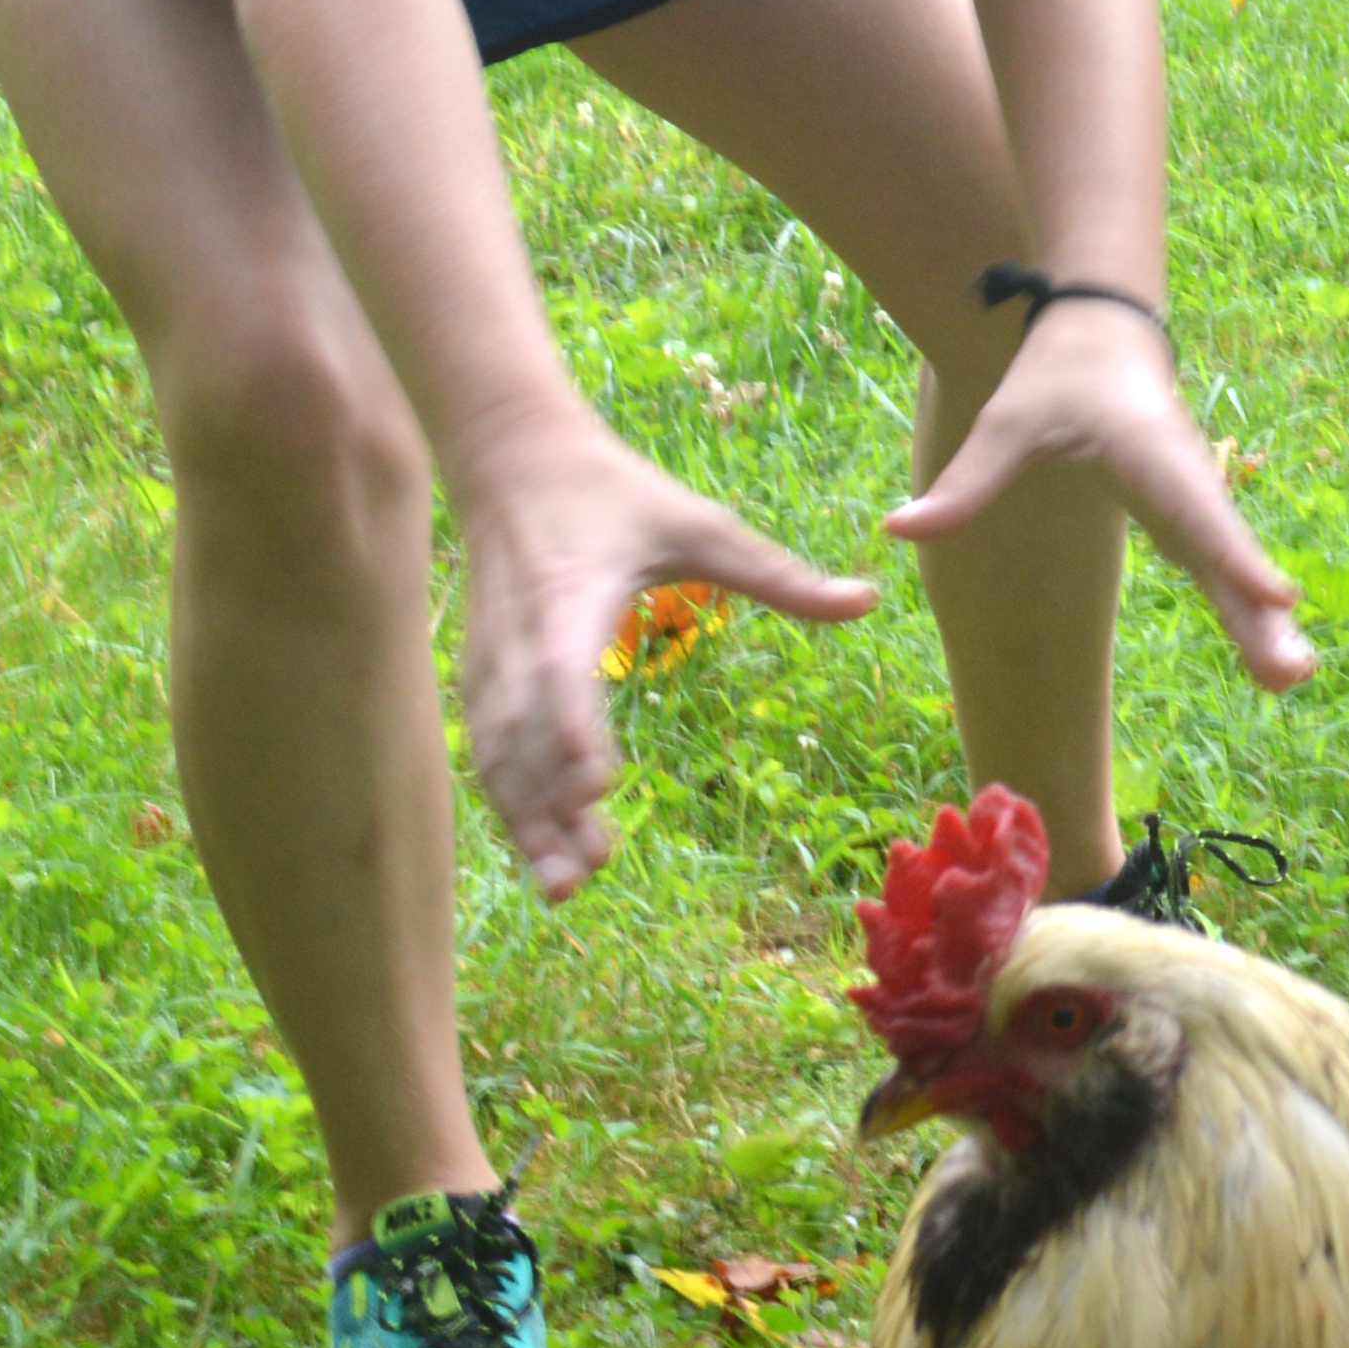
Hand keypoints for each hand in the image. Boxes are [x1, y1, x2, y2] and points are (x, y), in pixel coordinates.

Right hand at [458, 432, 878, 902]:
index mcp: (570, 595)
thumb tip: (869, 601)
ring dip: (525, 819)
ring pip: (498, 752)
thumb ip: (778, 574)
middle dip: (549, 806)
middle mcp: (519, 637)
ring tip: (564, 885)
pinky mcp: (479, 675)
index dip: (572, 729)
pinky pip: (487, 747)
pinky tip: (540, 851)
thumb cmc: (615, 494)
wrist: (513, 462)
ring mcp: (490, 660)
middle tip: (584, 872)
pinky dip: (508, 800)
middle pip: (524, 733)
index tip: (597, 785)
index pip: (561, 669)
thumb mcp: (701, 526)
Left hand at [884, 300, 1319, 693]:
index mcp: (1152, 456)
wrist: (1103, 332)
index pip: (1197, 514)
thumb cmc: (1057, 374)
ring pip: (1235, 572)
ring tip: (1291, 679)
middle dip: (1260, 615)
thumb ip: (965, 481)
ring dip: (1264, 626)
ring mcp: (1197, 505)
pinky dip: (1250, 615)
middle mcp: (1189, 483)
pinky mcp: (1193, 521)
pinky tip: (1271, 665)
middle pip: (1229, 558)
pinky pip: (1227, 574)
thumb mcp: (1007, 422)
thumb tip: (897, 527)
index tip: (1274, 599)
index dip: (1234, 558)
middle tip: (1293, 672)